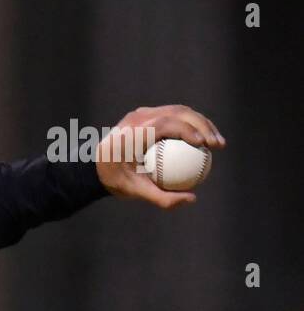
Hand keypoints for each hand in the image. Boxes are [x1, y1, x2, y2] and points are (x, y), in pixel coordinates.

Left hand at [95, 105, 226, 208]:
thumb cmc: (114, 180)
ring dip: (201, 124)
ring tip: (216, 143)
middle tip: (218, 145)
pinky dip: (190, 126)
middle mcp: (138, 117)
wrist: (94, 166)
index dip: (188, 130)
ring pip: (179, 111)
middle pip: (178, 112)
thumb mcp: (135, 193)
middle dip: (203, 125)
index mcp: (133, 132)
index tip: (204, 145)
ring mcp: (142, 113)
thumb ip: (162, 198)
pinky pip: (173, 117)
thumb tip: (191, 199)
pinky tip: (204, 142)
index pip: (165, 124)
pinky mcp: (147, 115)